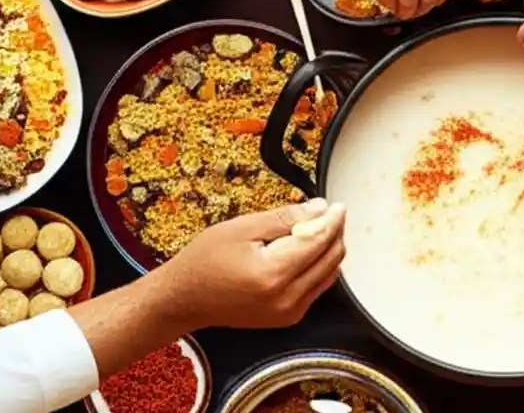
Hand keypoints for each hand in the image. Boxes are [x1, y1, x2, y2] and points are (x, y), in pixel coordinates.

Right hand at [155, 199, 345, 330]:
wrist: (185, 299)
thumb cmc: (205, 261)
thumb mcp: (243, 228)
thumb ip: (285, 218)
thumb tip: (319, 209)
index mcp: (274, 274)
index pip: (319, 241)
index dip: (333, 220)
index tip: (338, 205)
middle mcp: (286, 299)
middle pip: (330, 259)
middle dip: (334, 233)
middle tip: (327, 213)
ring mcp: (289, 312)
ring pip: (328, 274)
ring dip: (329, 249)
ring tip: (316, 228)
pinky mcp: (288, 317)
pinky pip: (317, 288)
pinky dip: (319, 267)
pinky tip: (308, 251)